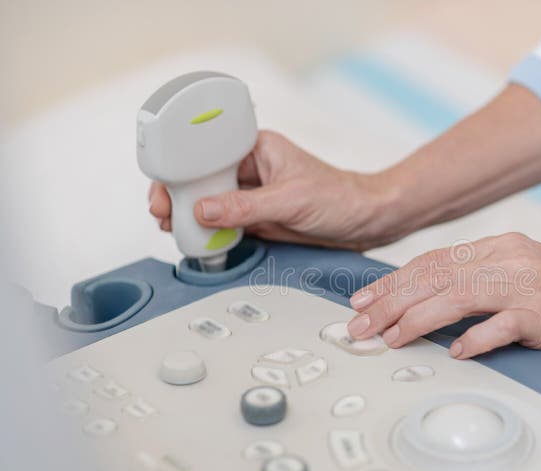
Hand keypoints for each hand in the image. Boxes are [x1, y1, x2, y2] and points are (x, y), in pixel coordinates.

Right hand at [148, 130, 403, 249]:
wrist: (365, 222)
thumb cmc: (341, 197)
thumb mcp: (291, 200)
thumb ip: (246, 207)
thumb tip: (205, 209)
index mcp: (257, 148)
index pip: (207, 153)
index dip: (182, 170)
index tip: (166, 188)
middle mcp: (250, 169)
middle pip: (202, 179)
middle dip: (179, 195)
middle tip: (163, 213)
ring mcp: (252, 195)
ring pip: (209, 203)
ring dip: (190, 215)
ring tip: (173, 227)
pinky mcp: (257, 218)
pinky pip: (224, 223)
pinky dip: (209, 232)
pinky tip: (198, 239)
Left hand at [347, 232, 540, 357]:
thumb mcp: (521, 271)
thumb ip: (478, 280)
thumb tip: (426, 299)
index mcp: (499, 246)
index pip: (432, 261)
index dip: (392, 281)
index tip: (362, 301)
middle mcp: (508, 258)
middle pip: (435, 277)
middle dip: (390, 302)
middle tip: (359, 326)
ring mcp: (527, 285)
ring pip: (458, 297)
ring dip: (417, 319)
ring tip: (389, 338)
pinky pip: (503, 325)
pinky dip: (475, 339)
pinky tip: (454, 352)